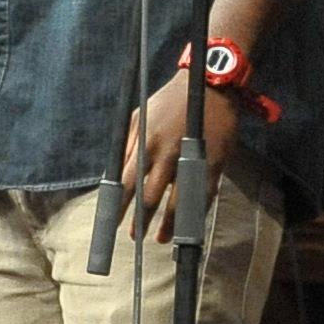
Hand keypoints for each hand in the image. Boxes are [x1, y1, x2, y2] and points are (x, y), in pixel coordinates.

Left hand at [123, 73, 244, 243]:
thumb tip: (114, 174)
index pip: (125, 183)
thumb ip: (127, 145)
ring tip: (162, 239)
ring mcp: (190, 159)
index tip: (111, 226)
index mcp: (145, 143)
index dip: (118, 208)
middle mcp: (165, 154)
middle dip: (140, 221)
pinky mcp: (212, 161)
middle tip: (134, 237)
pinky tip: (189, 224)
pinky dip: (195, 212)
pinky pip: (202, 194)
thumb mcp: (139, 115)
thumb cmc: (169, 100)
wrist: (208, 84)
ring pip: (176, 201)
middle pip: (149, 197)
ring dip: (168, 224)